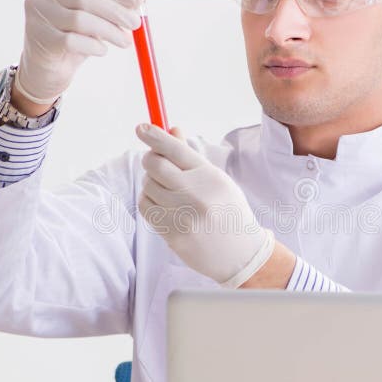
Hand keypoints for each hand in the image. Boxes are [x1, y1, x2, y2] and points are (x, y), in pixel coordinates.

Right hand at [15, 0, 143, 104]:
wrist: (45, 72)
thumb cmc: (72, 42)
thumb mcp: (94, 21)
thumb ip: (115, 5)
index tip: (139, 1)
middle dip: (115, 12)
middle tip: (136, 24)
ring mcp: (37, 17)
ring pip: (80, 20)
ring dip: (109, 31)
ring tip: (125, 42)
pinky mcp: (38, 39)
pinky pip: (71, 41)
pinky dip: (92, 46)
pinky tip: (101, 51)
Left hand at [136, 123, 274, 287]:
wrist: (241, 254)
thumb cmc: (228, 211)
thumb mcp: (217, 180)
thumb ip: (191, 157)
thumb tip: (171, 129)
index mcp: (209, 176)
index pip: (176, 149)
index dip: (155, 136)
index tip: (141, 128)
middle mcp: (196, 194)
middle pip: (154, 165)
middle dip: (151, 160)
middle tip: (156, 163)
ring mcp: (183, 216)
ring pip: (147, 186)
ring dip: (151, 185)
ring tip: (169, 193)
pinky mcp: (173, 234)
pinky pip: (146, 208)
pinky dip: (150, 202)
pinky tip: (165, 207)